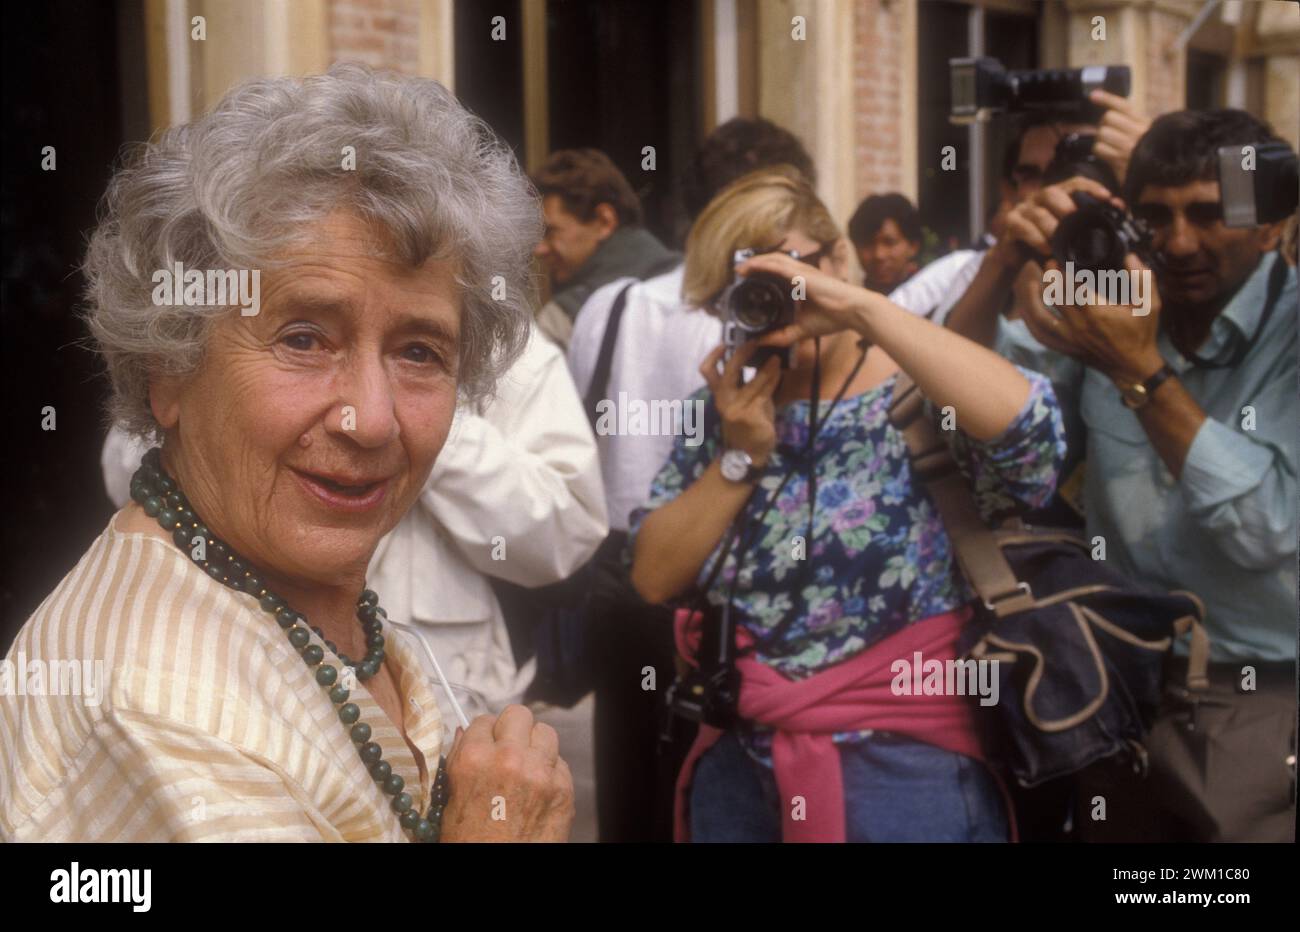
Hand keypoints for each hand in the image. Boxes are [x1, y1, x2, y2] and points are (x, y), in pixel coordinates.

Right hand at [440, 705, 573, 841]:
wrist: (499, 875)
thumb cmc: (469, 842)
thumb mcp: (451, 800)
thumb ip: (460, 760)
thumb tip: (464, 733)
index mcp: (473, 759)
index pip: (482, 720)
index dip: (484, 734)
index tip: (485, 743)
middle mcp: (510, 758)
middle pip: (519, 715)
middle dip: (512, 730)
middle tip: (508, 747)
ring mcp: (541, 772)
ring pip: (545, 732)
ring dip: (536, 745)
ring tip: (527, 765)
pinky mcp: (564, 789)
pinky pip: (560, 763)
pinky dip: (551, 771)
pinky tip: (539, 788)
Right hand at [699, 341, 779, 465]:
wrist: (748, 454)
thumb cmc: (748, 426)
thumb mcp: (744, 402)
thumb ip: (748, 384)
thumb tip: (761, 360)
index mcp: (719, 395)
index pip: (707, 371)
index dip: (713, 355)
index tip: (724, 343)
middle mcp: (723, 400)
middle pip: (728, 370)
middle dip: (742, 353)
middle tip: (755, 342)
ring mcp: (735, 408)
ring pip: (752, 381)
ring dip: (767, 367)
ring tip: (776, 358)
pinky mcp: (750, 416)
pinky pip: (764, 393)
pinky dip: (773, 381)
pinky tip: (779, 374)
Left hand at [731, 250, 868, 345]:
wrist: (853, 312)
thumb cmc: (834, 317)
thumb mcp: (801, 330)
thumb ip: (781, 335)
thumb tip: (759, 342)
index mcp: (800, 284)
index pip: (776, 275)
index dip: (760, 275)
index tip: (745, 283)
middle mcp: (799, 274)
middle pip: (771, 264)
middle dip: (753, 267)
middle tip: (737, 274)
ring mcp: (800, 271)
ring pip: (772, 260)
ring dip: (753, 262)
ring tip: (739, 269)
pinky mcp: (801, 274)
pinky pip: (776, 266)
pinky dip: (761, 265)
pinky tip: (749, 267)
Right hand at [1002, 175, 1125, 263]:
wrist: (1015, 257)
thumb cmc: (1045, 243)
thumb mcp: (1068, 235)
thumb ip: (1087, 226)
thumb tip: (1114, 212)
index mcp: (1056, 197)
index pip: (1074, 184)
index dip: (1090, 187)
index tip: (1107, 197)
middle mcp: (1038, 199)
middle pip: (1051, 193)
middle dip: (1065, 204)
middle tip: (1075, 216)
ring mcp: (1022, 210)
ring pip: (1037, 213)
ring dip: (1051, 226)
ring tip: (1059, 239)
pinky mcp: (1010, 224)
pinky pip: (1023, 228)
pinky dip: (1036, 238)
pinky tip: (1046, 249)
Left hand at [1017, 252, 1164, 383]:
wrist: (1133, 368)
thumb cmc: (1142, 334)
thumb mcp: (1150, 306)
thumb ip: (1142, 280)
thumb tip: (1131, 256)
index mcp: (1097, 312)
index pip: (1071, 287)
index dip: (1061, 272)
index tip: (1056, 259)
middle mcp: (1079, 325)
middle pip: (1055, 298)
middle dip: (1048, 278)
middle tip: (1047, 264)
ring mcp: (1069, 339)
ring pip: (1041, 317)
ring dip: (1032, 299)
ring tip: (1030, 283)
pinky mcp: (1065, 348)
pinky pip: (1041, 336)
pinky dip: (1031, 322)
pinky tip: (1026, 311)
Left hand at [1089, 89, 1149, 186]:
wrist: (1163, 175)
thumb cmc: (1153, 152)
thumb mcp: (1149, 133)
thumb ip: (1133, 122)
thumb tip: (1111, 110)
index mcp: (1144, 123)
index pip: (1124, 107)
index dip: (1107, 99)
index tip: (1093, 95)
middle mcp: (1137, 133)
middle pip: (1108, 118)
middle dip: (1104, 124)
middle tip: (1108, 131)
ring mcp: (1128, 147)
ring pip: (1102, 133)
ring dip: (1101, 139)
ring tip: (1109, 144)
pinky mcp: (1120, 161)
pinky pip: (1100, 149)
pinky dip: (1100, 150)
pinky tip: (1108, 154)